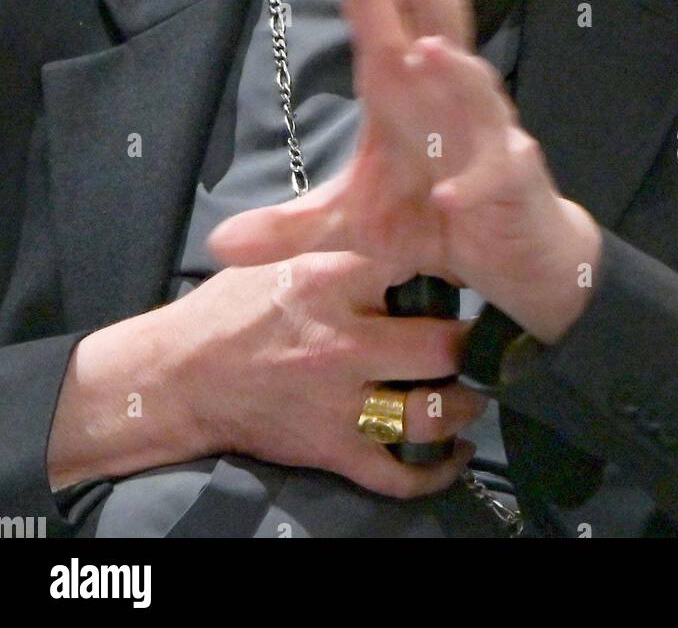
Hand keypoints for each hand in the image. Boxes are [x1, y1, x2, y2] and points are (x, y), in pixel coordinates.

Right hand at [169, 252, 485, 496]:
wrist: (179, 376)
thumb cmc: (231, 308)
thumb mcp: (280, 258)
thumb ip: (334, 242)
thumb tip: (392, 215)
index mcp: (328, 281)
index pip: (413, 265)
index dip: (452, 267)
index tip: (475, 267)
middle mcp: (341, 342)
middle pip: (439, 347)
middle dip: (472, 346)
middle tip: (486, 340)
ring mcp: (337, 401)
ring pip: (427, 414)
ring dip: (463, 408)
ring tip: (476, 395)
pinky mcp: (330, 448)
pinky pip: (396, 473)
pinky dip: (434, 470)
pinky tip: (452, 453)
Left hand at [211, 0, 600, 342]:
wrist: (514, 255)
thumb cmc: (432, 216)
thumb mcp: (353, 226)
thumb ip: (291, 229)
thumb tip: (219, 243)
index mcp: (402, 95)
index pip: (379, 19)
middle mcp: (447, 101)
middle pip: (436, 33)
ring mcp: (487, 136)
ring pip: (477, 92)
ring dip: (452, 72)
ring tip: (422, 53)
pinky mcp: (513, 181)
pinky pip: (496, 174)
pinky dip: (475, 181)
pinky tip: (450, 196)